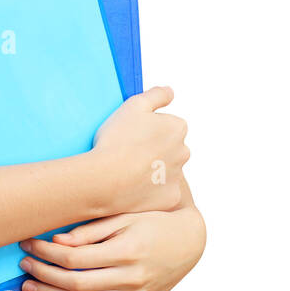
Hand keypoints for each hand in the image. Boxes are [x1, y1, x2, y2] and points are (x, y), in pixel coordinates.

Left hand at [18, 205, 205, 290]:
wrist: (190, 242)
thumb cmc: (156, 221)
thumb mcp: (127, 215)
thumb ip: (93, 229)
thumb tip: (58, 241)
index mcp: (127, 250)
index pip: (76, 257)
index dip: (47, 253)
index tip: (29, 243)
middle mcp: (130, 276)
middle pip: (76, 283)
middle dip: (44, 275)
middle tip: (24, 265)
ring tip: (29, 287)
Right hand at [90, 86, 188, 214]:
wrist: (105, 179)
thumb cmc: (117, 140)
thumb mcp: (134, 104)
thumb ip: (157, 95)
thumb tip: (171, 92)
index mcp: (178, 128)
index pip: (167, 125)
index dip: (147, 129)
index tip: (132, 135)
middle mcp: (184, 151)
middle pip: (169, 148)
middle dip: (154, 150)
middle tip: (129, 153)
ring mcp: (178, 177)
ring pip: (166, 171)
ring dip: (152, 170)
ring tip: (128, 171)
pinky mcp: (171, 198)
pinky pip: (162, 193)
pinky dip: (151, 191)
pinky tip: (133, 188)